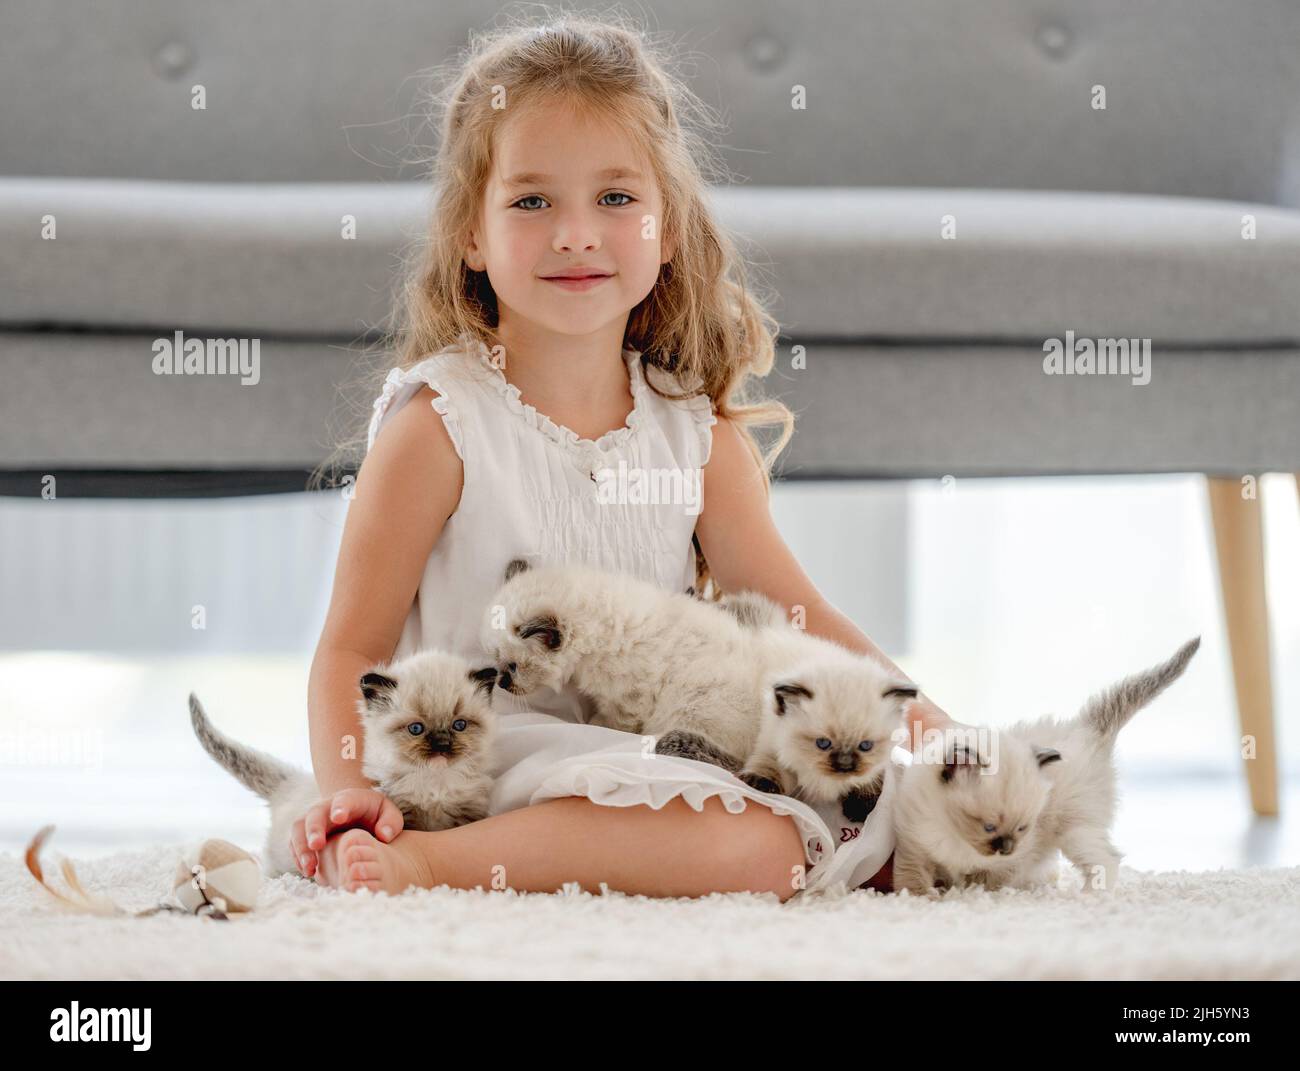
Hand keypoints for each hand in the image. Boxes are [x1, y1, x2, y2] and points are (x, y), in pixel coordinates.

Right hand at [289, 787, 404, 878]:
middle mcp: (326, 807)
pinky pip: (294, 843)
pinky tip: (308, 872)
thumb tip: (384, 836)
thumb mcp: (388, 813)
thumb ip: (391, 822)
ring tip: (309, 868)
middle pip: (314, 814)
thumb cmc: (374, 814)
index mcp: (350, 799)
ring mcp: (313, 821)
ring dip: (301, 848)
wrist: (356, 812)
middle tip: (317, 845)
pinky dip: (298, 857)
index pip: (343, 800)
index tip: (338, 817)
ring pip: (298, 829)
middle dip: (313, 829)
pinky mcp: (304, 835)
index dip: (340, 807)